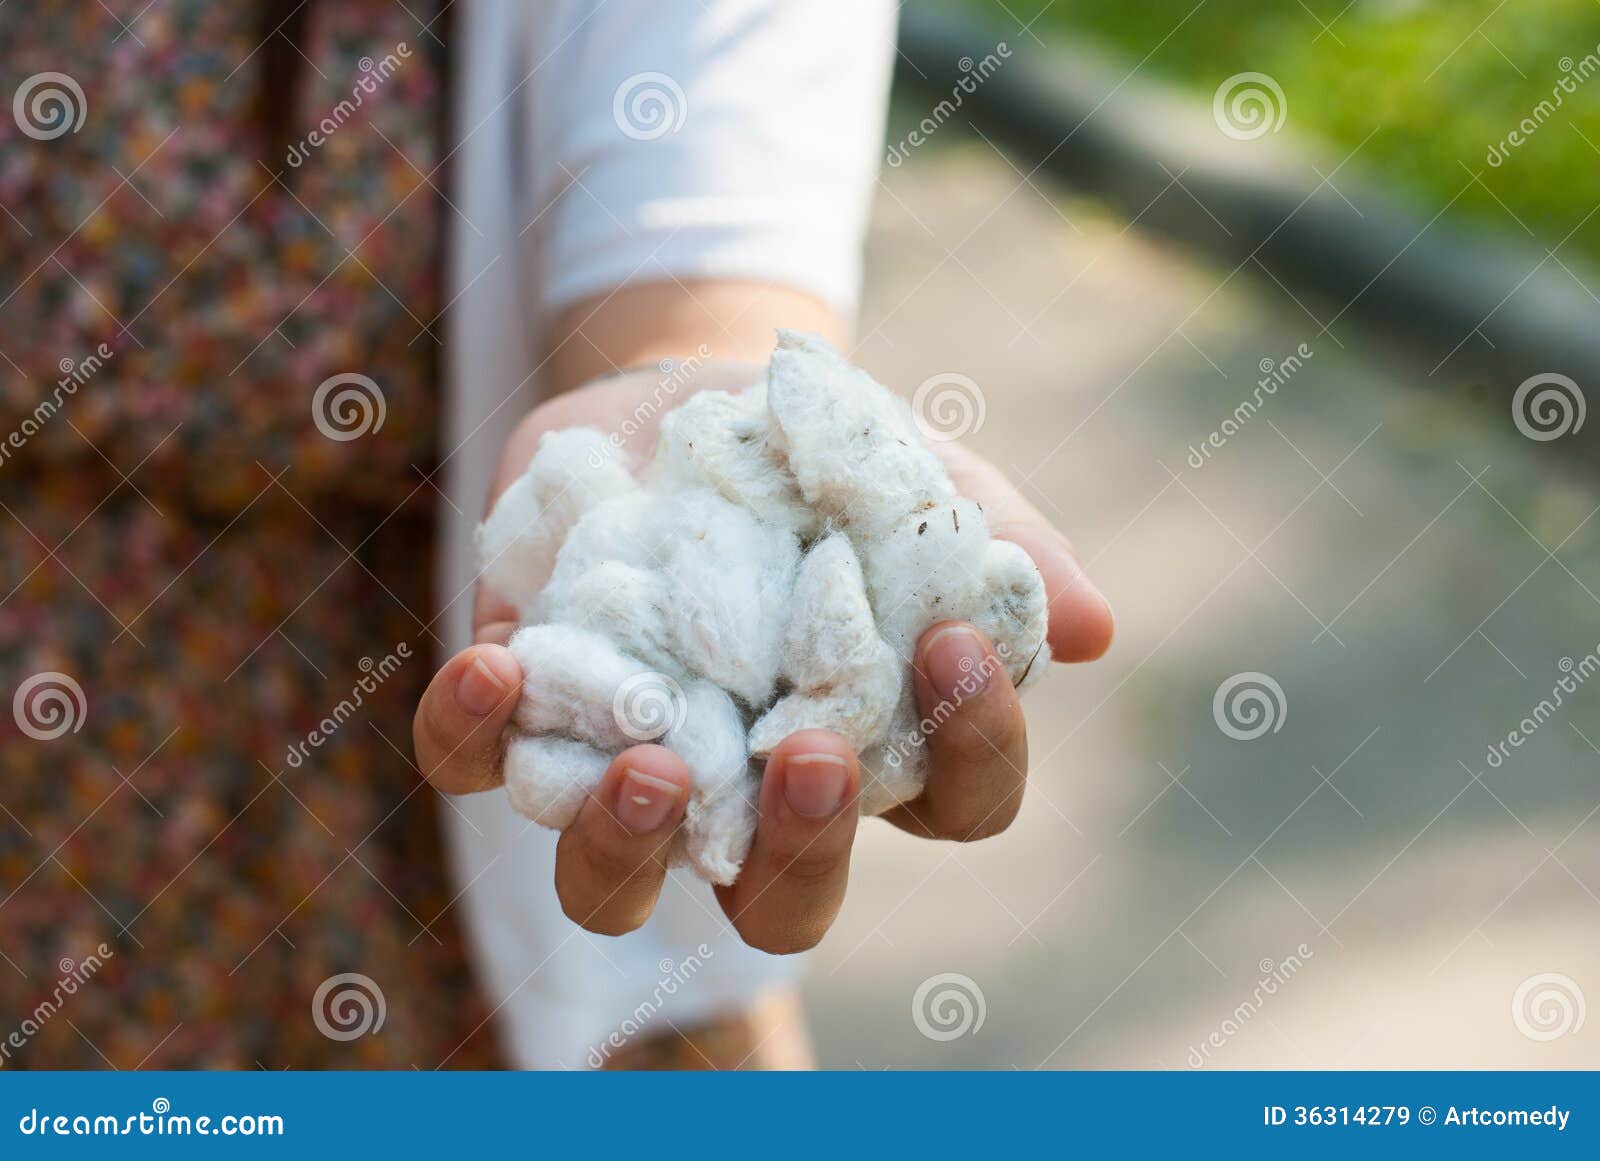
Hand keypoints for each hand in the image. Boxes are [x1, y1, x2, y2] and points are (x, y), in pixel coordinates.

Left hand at [413, 362, 1112, 952]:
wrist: (687, 394)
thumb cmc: (825, 462)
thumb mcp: (921, 480)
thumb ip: (999, 546)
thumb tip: (1092, 627)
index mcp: (875, 746)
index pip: (955, 807)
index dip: (970, 751)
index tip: (949, 642)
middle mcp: (748, 791)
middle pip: (781, 904)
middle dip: (800, 854)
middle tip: (807, 758)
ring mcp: (628, 761)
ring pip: (613, 889)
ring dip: (627, 848)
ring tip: (646, 764)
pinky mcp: (523, 708)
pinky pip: (477, 768)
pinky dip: (474, 733)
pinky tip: (493, 664)